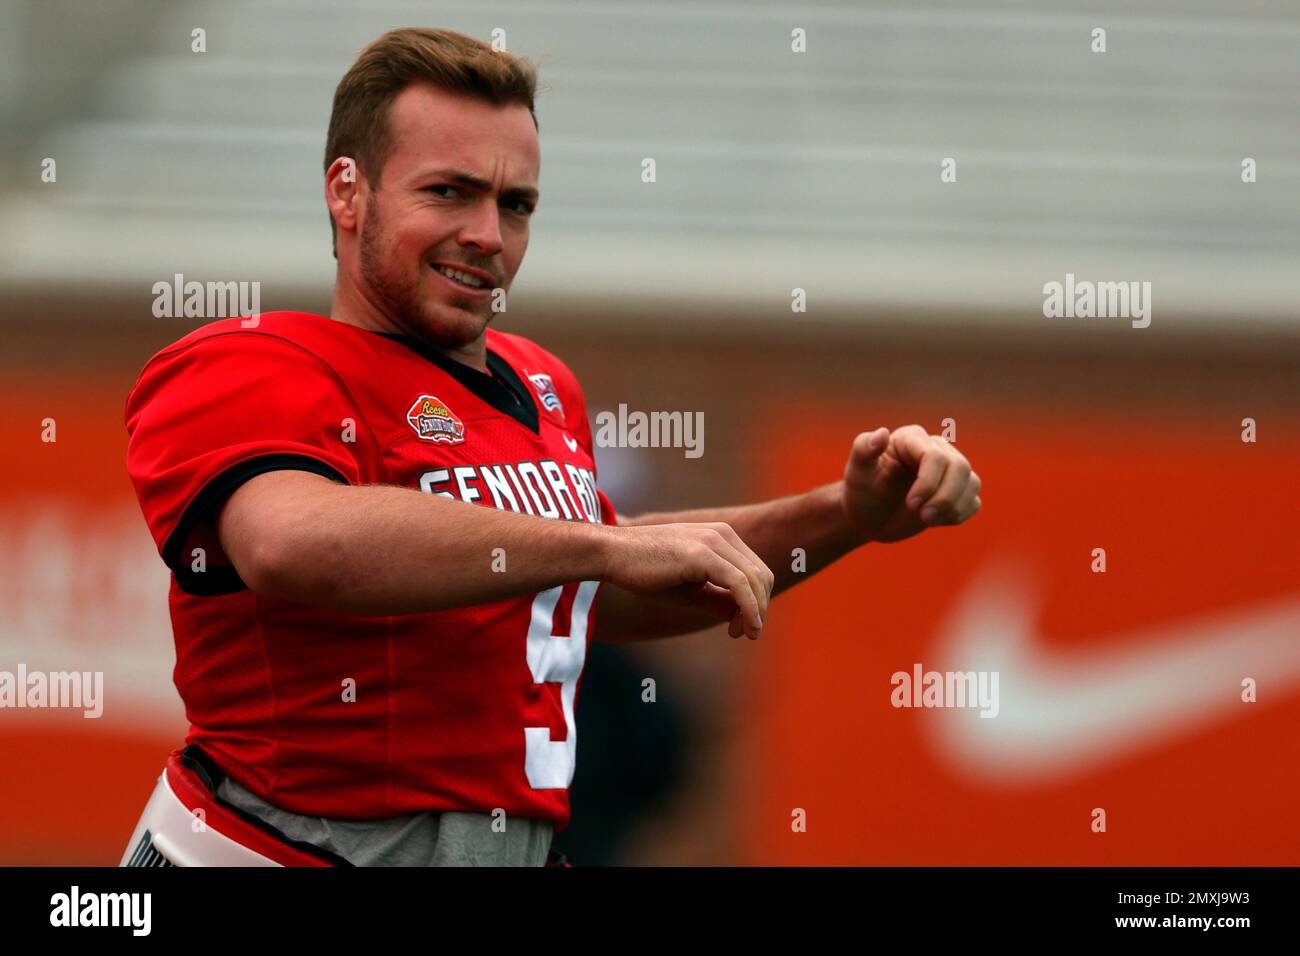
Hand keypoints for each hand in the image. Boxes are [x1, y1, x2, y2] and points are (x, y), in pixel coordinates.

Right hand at [599, 522, 773, 638]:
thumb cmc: (645, 572)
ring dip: (755, 612)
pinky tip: (743, 626)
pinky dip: (748, 608)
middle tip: (744, 634)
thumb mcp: (689, 589)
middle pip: (761, 575)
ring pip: (755, 579)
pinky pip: (739, 584)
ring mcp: (713, 541)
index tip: (739, 626)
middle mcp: (722, 534)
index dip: (757, 601)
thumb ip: (717, 598)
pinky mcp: (703, 554)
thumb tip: (744, 615)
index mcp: (721, 537)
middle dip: (759, 608)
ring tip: (741, 633)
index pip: (755, 570)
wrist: (612, 554)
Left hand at [840, 425, 981, 543]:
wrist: (870, 515)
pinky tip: (936, 520)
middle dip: (945, 497)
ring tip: (927, 520)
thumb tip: (882, 433)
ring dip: (953, 507)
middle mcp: (936, 449)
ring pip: (972, 483)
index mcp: (912, 439)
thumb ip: (863, 450)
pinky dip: (959, 514)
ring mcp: (949, 470)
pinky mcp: (957, 491)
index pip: (935, 456)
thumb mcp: (857, 472)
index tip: (911, 504)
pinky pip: (973, 501)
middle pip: (960, 468)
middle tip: (924, 517)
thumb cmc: (862, 491)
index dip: (929, 482)